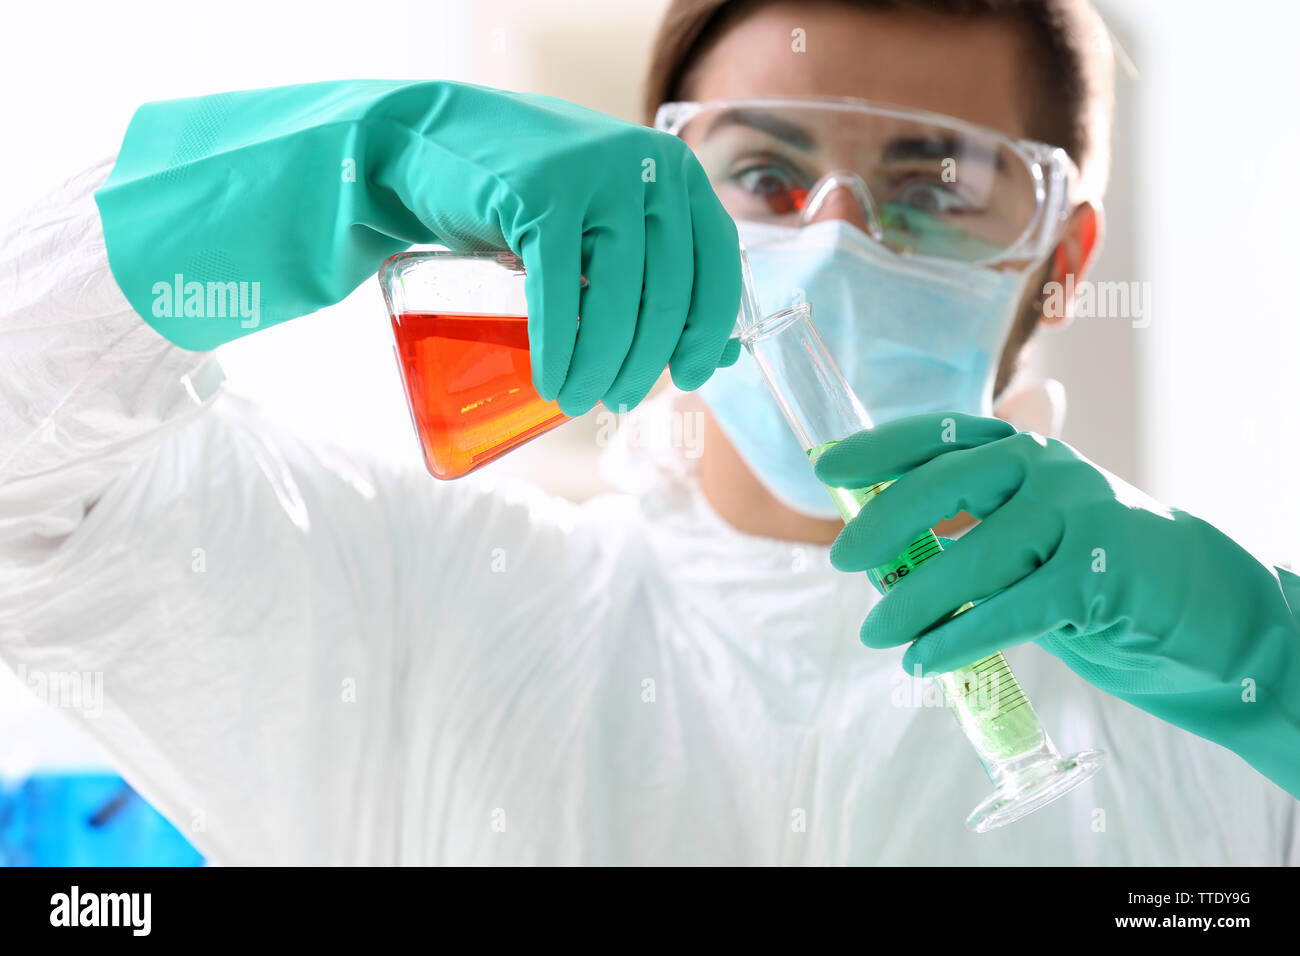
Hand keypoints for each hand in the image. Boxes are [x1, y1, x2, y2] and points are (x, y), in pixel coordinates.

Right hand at [95, 80, 740, 415]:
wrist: (373, 154)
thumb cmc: (469, 210)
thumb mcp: (556, 242)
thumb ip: (609, 270)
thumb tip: (673, 348)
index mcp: (643, 170)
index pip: (711, 252)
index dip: (712, 316)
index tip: (694, 369)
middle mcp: (627, 158)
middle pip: (674, 276)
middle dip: (661, 350)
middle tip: (628, 400)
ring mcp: (584, 163)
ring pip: (630, 282)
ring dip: (621, 354)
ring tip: (594, 398)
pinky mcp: (534, 179)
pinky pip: (571, 271)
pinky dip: (573, 336)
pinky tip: (567, 381)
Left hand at [813, 412, 1299, 794]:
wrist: (1194, 597)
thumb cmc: (1087, 560)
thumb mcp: (1027, 524)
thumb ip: (967, 521)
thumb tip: (874, 546)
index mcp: (1024, 448)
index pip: (941, 434)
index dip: (878, 447)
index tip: (825, 467)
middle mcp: (1049, 469)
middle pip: (947, 483)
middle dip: (885, 520)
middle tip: (841, 558)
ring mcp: (1078, 517)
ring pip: (974, 557)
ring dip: (915, 600)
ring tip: (877, 634)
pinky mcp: (1098, 576)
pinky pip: (1011, 610)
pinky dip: (960, 638)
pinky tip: (924, 660)